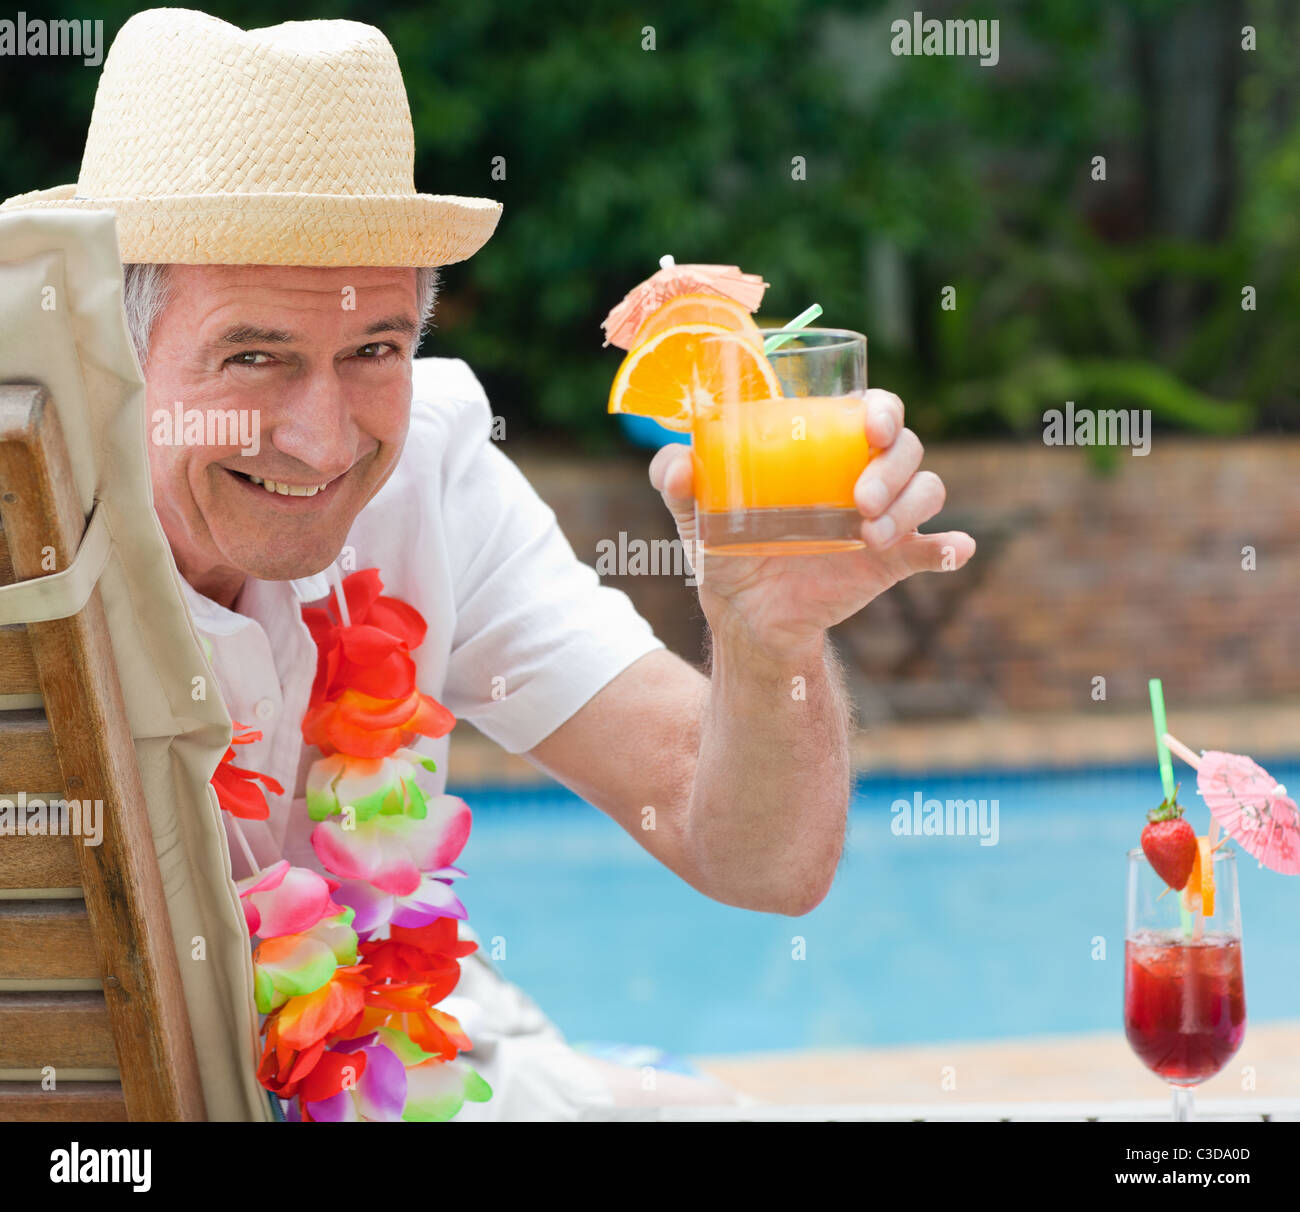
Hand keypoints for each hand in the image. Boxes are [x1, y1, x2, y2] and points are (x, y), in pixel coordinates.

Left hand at [649, 389, 975, 659]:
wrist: (743, 614)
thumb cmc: (725, 545)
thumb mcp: (694, 513)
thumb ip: (676, 483)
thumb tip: (678, 466)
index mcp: (824, 448)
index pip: (870, 409)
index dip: (882, 408)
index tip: (869, 427)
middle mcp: (862, 473)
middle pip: (906, 446)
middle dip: (894, 465)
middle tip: (861, 499)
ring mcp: (883, 517)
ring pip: (927, 490)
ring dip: (911, 507)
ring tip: (870, 535)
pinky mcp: (893, 560)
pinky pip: (937, 549)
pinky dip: (952, 547)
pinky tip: (954, 550)